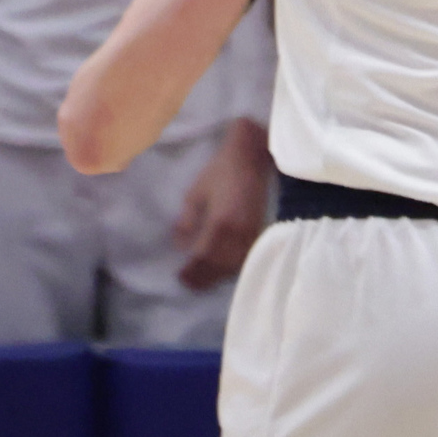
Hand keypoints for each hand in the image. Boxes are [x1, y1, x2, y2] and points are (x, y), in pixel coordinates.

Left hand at [174, 118, 269, 289]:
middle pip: (219, 265)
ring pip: (234, 263)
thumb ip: (187, 222)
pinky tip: (223, 266)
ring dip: (218, 274)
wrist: (252, 153)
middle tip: (188, 283)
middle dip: (203, 277)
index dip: (191, 271)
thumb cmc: (220, 170)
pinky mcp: (258, 227)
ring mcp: (251, 230)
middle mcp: (237, 231)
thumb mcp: (195, 193)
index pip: (203, 257)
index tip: (179, 276)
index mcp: (219, 223)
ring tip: (203, 279)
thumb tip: (181, 245)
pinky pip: (244, 254)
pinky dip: (232, 265)